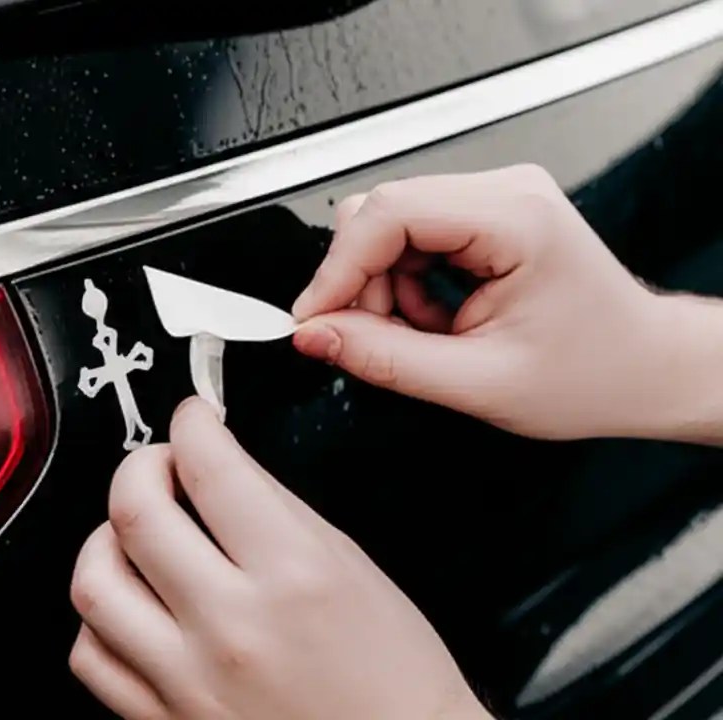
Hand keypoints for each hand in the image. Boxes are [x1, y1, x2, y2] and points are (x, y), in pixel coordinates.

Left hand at [68, 398, 489, 719]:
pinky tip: (130, 605)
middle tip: (158, 467)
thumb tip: (217, 463)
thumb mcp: (350, 566)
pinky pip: (91, 654)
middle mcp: (233, 626)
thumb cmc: (392, 677)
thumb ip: (275, 509)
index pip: (209, 466)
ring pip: (93, 582)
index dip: (191, 423)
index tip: (193, 420)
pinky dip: (100, 619)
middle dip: (138, 466)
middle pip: (133, 513)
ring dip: (104, 542)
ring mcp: (189, 679)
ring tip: (134, 538)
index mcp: (293, 574)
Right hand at [289, 163, 688, 440]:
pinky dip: (403, 284)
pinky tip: (434, 319)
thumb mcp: (478, 383)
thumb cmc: (594, 373)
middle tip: (366, 339)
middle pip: (381, 212)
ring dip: (382, 287)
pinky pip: (410, 236)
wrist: (644, 369)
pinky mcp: (484, 215)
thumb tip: (317, 335)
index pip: (389, 213)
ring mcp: (495, 198)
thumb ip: (386, 359)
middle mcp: (506, 191)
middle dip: (358, 282)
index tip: (314, 317)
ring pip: (388, 225)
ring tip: (422, 336)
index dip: (337, 268)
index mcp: (515, 218)